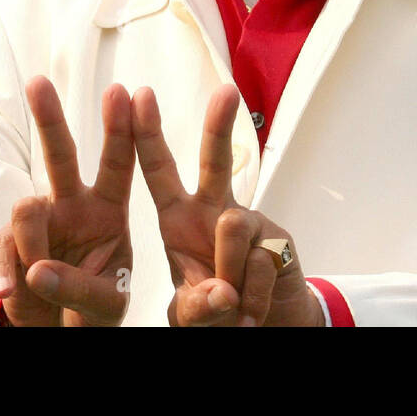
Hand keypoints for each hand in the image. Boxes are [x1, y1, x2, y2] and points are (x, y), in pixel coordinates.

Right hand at [0, 76, 136, 325]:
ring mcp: (39, 223)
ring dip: (34, 244)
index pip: (120, 163)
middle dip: (50, 118)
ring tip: (40, 279)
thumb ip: (82, 289)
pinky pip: (1, 250)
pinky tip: (8, 291)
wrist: (58, 330)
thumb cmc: (94, 308)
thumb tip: (36, 270)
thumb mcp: (106, 304)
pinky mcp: (9, 246)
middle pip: (61, 156)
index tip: (125, 90)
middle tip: (38, 82)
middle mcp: (73, 206)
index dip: (123, 129)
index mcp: (110, 209)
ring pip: (26, 208)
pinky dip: (3, 273)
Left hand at [131, 83, 322, 326]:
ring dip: (228, 273)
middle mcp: (214, 212)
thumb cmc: (214, 308)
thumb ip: (196, 305)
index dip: (146, 135)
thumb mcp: (189, 312)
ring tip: (232, 305)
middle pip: (216, 162)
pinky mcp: (277, 241)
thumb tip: (225, 293)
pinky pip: (258, 265)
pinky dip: (252, 298)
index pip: (159, 171)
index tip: (139, 95)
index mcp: (179, 219)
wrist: (265, 325)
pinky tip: (251, 310)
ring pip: (233, 227)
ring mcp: (248, 223)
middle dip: (219, 125)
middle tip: (226, 91)